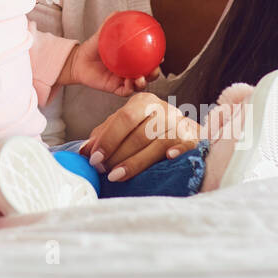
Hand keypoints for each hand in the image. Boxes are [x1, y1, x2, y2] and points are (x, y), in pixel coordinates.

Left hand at [59, 29, 160, 97]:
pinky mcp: (114, 88)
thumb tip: (118, 12)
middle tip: (155, 68)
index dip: (156, 59)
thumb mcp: (102, 34)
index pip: (147, 60)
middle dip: (154, 73)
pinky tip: (129, 82)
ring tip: (142, 78)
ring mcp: (123, 81)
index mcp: (130, 60)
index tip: (161, 55)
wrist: (78, 60)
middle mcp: (129, 71)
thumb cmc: (92, 48)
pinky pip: (125, 91)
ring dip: (143, 83)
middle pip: (147, 75)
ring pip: (138, 85)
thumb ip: (110, 23)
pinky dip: (129, 88)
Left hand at [77, 92, 204, 183]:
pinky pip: (185, 146)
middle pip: (138, 133)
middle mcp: (163, 110)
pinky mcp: (193, 140)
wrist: (188, 133)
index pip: (124, 118)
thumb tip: (84, 151)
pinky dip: (177, 151)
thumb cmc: (151, 130)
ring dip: (135, 162)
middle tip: (102, 169)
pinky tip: (168, 159)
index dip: (108, 138)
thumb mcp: (128, 126)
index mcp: (145, 102)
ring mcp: (180, 125)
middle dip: (117, 154)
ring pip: (156, 144)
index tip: (94, 157)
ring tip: (116, 176)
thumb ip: (106, 134)